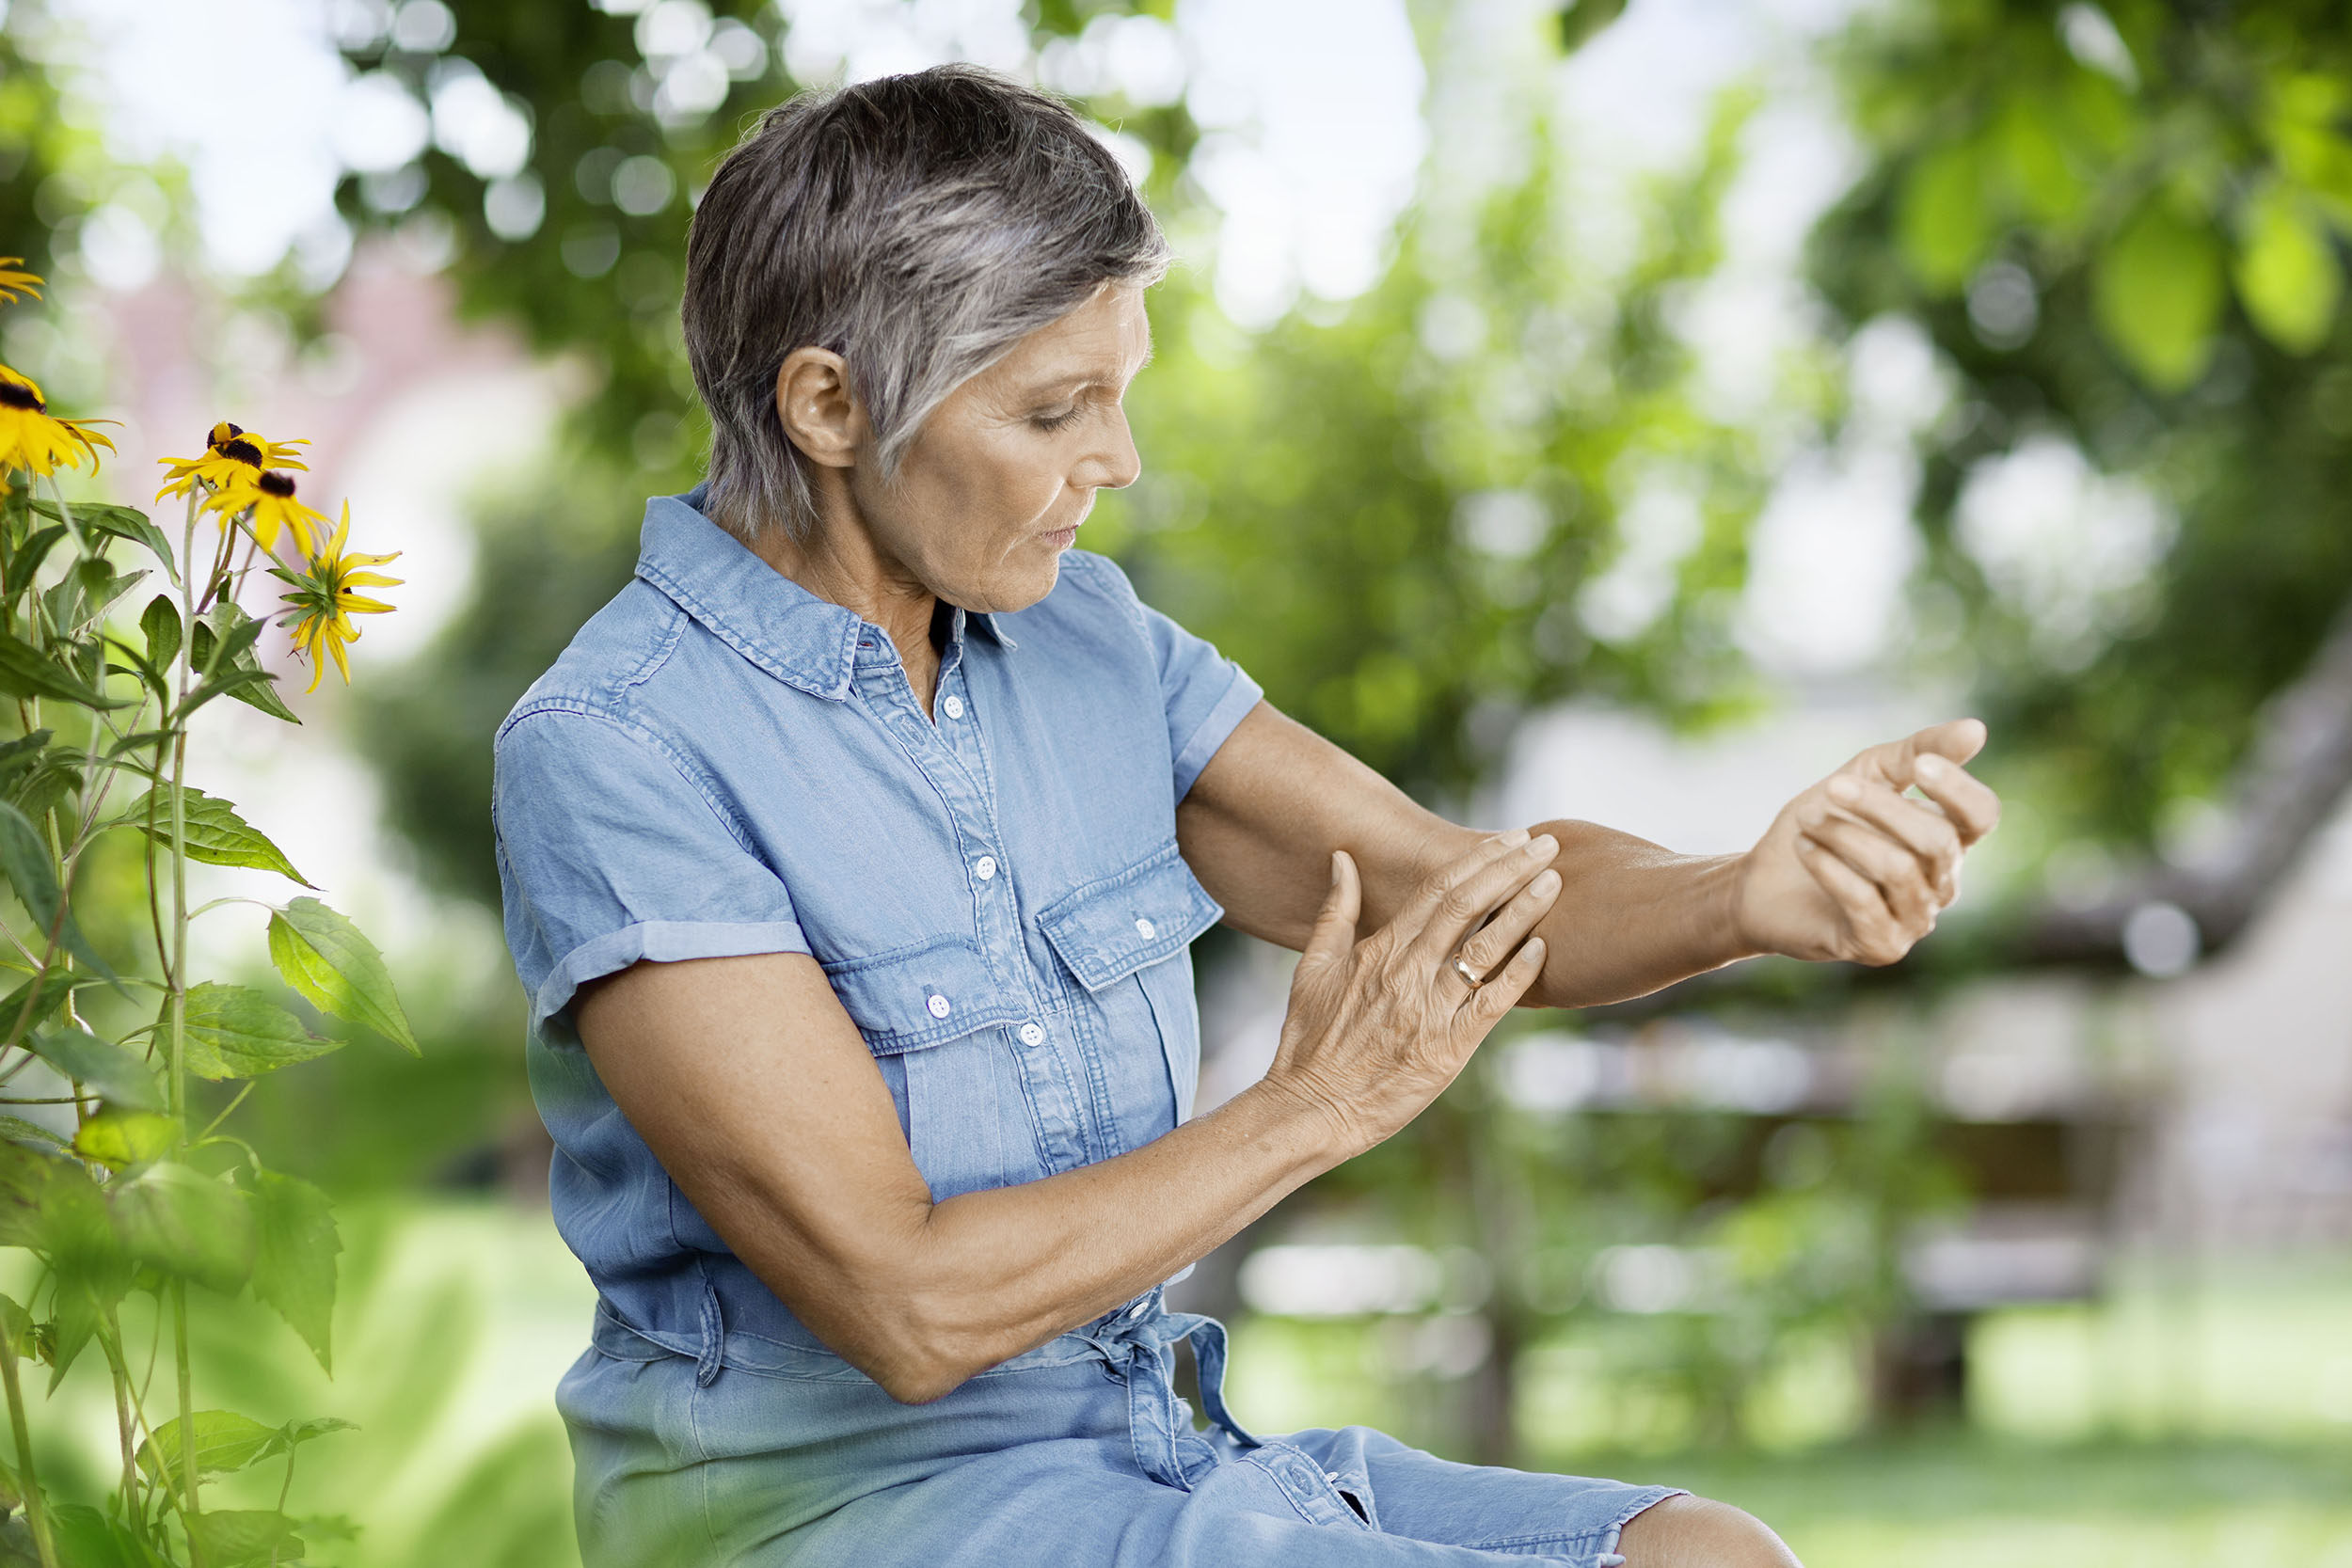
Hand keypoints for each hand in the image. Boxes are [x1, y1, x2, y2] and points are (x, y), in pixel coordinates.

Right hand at [1262, 831, 1560, 1156]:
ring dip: (1523, 909)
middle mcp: (1408, 972)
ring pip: (1485, 948)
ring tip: (1554, 882)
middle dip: (1511, 869)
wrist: (1310, 1108)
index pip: (1439, 889)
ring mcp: (1430, 1010)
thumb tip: (1343, 858)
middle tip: (1547, 844)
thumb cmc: (1309, 1041)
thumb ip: (1336, 910)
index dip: (1480, 858)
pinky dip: (1518, 974)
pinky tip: (1542, 948)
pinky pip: (1491, 1004)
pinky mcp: (1447, 1050)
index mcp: (1381, 949)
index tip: (1512, 837)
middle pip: (1468, 905)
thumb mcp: (1313, 966)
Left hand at [1732, 719, 2000, 965]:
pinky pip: (1865, 902)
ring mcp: (1915, 919)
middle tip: (1832, 786)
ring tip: (1807, 819)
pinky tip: (1804, 848)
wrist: (1760, 884)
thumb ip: (1913, 754)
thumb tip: (1977, 729)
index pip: (1981, 815)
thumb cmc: (1821, 824)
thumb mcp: (1863, 776)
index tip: (1919, 764)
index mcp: (1948, 841)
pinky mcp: (1881, 945)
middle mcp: (1941, 884)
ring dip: (1845, 834)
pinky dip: (1830, 868)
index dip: (1957, 789)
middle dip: (1880, 806)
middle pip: (1936, 840)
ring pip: (1898, 869)